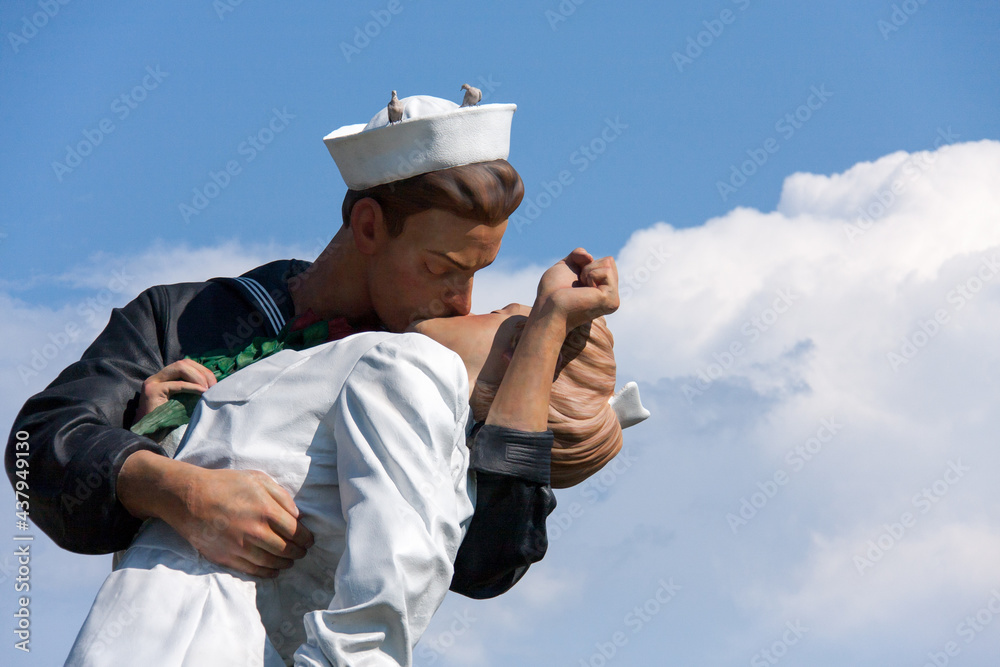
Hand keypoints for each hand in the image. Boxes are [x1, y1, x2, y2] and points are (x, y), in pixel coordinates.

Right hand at [119, 453, 314, 578]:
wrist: (189, 498)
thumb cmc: (225, 484)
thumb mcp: (257, 479)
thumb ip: (281, 496)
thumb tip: (297, 515)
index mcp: (266, 510)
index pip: (295, 531)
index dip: (305, 538)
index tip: (309, 541)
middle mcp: (256, 531)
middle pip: (286, 549)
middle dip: (298, 552)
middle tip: (302, 552)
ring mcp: (241, 547)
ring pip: (271, 562)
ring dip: (285, 564)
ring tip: (290, 561)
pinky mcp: (227, 557)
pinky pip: (253, 570)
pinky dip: (267, 573)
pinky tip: (274, 571)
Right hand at [136, 359, 216, 419]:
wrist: (149, 435)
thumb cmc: (168, 420)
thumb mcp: (182, 400)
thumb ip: (191, 389)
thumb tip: (213, 384)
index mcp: (163, 377)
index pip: (185, 363)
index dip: (201, 370)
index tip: (214, 382)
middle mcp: (156, 377)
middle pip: (183, 363)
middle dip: (202, 372)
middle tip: (213, 385)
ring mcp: (153, 382)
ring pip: (179, 368)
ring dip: (198, 377)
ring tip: (208, 388)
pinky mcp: (153, 391)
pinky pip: (177, 385)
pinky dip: (192, 387)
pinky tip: (202, 392)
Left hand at [535, 248, 619, 331]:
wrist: (549, 306)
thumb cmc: (553, 291)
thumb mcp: (566, 265)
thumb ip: (578, 255)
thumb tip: (589, 256)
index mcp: (602, 289)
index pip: (605, 261)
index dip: (585, 264)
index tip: (575, 281)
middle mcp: (610, 296)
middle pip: (609, 261)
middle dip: (588, 266)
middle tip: (577, 285)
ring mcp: (612, 299)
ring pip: (609, 264)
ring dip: (588, 272)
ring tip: (580, 290)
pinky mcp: (612, 301)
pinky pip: (606, 272)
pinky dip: (590, 276)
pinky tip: (584, 292)